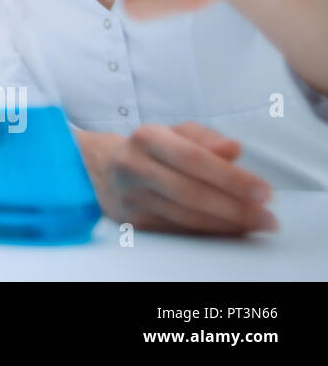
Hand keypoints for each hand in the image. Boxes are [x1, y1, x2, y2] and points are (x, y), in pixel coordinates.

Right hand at [76, 123, 276, 234]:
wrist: (99, 168)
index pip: (194, 159)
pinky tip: (232, 231)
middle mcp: (135, 167)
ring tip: (257, 225)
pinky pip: (178, 230)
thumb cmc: (148, 149)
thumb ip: (205, 138)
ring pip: (185, 216)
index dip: (231, 177)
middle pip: (191, 192)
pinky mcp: (134, 221)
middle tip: (267, 215)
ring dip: (227, 224)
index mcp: (147, 138)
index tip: (264, 190)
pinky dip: (209, 233)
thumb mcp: (174, 132)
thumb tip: (234, 150)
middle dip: (235, 207)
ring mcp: (132, 197)